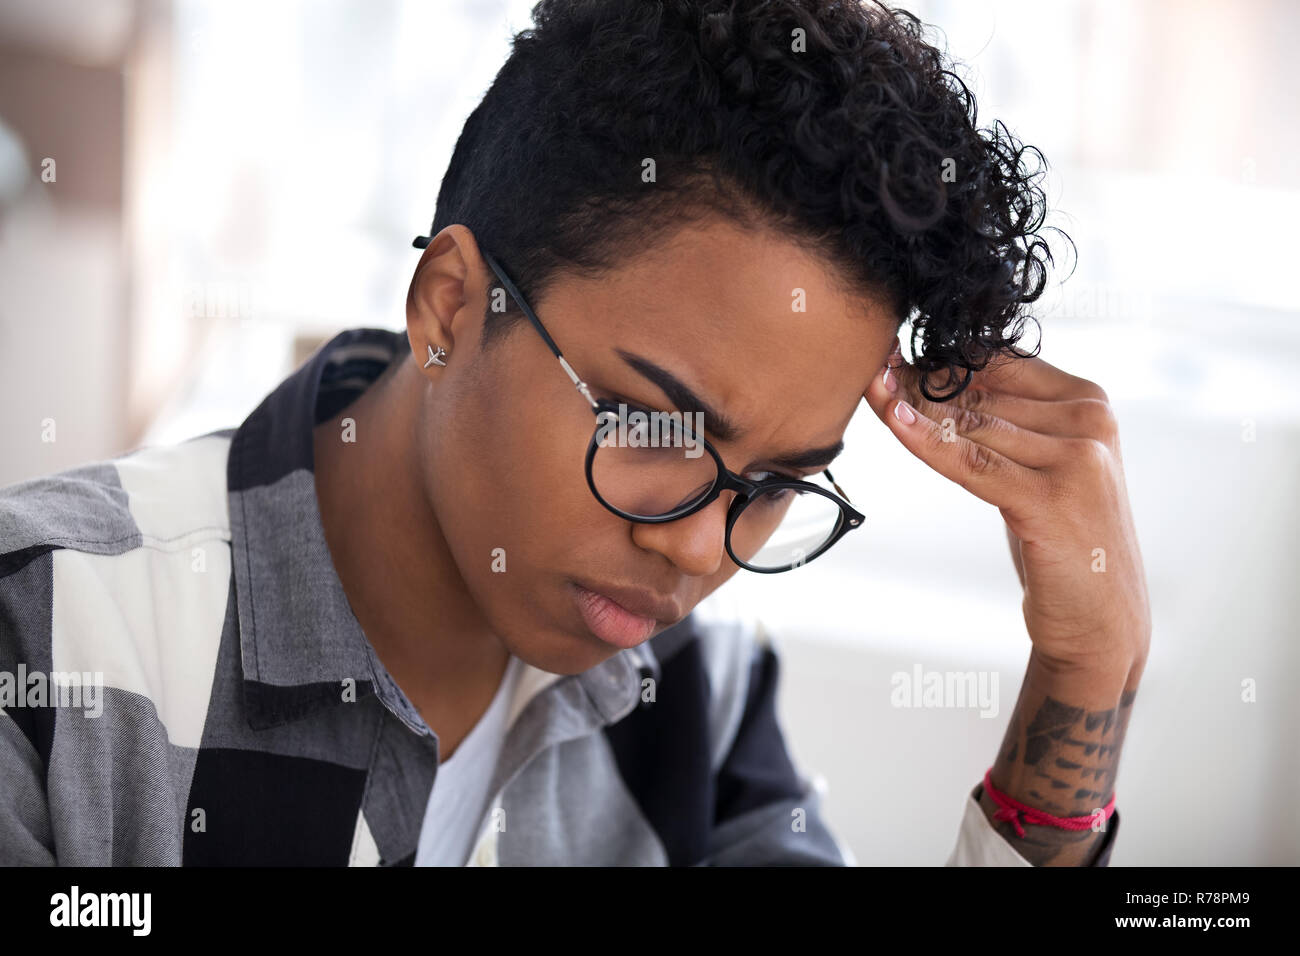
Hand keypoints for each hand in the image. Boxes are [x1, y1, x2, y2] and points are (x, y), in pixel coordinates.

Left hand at [863, 339, 1150, 672]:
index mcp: (1090, 402)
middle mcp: (1089, 422)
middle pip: (982, 391)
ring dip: (913, 407)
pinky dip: (926, 440)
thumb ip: (1005, 422)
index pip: (1003, 362)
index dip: (944, 358)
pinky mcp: (1048, 499)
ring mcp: (1075, 459)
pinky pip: (969, 461)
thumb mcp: (1041, 466)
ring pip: (969, 423)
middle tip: (875, 374)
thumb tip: (927, 381)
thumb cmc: (1062, 538)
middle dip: (920, 384)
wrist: (1100, 617)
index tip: (894, 355)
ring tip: (875, 391)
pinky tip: (893, 418)